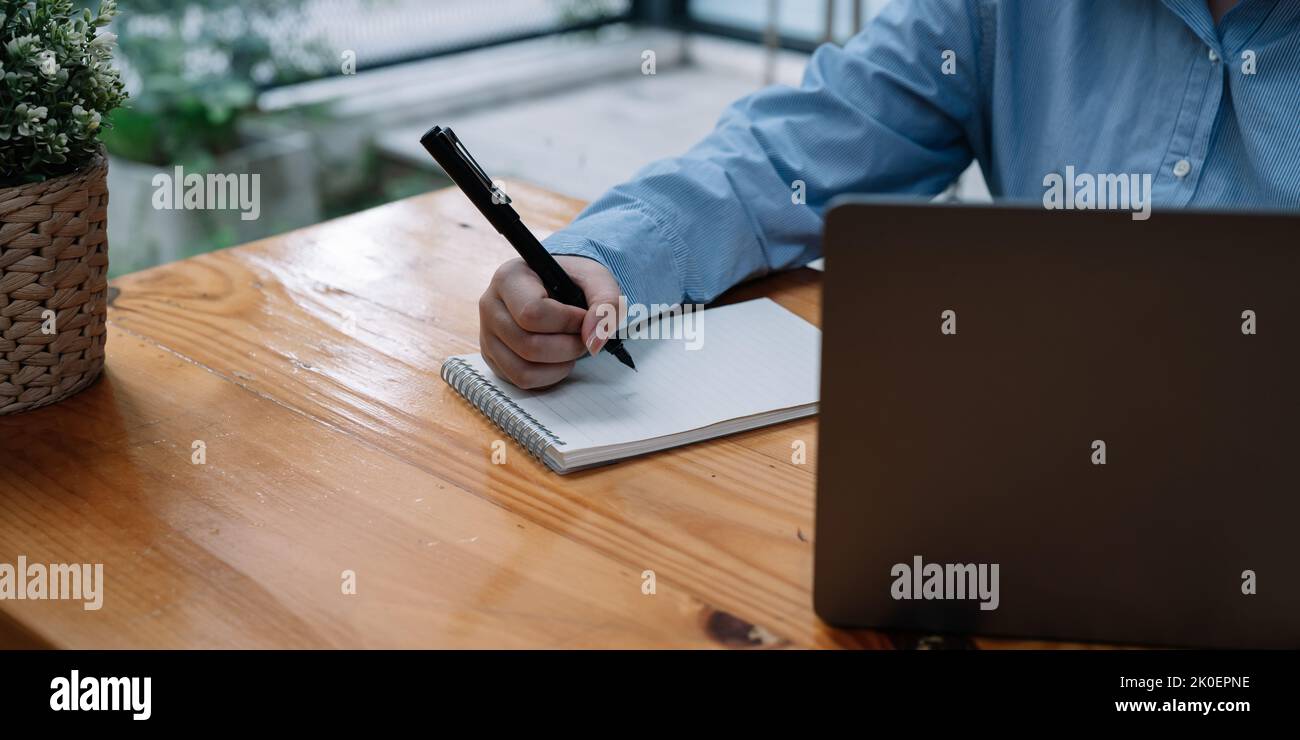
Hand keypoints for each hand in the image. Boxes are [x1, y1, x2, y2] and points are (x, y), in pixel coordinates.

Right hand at [478, 255, 621, 388]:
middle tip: (583, 336)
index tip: (583, 318)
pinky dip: (549, 377)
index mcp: (509, 277)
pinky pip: (521, 380)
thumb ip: (605, 302)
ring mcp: (487, 335)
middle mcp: (490, 306)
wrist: (556, 287)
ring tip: (572, 347)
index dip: (567, 322)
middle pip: (528, 345)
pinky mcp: (493, 358)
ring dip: (560, 365)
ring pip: (523, 369)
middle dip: (568, 347)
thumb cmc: (572, 281)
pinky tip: (560, 359)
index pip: (532, 312)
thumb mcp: (596, 279)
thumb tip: (594, 341)